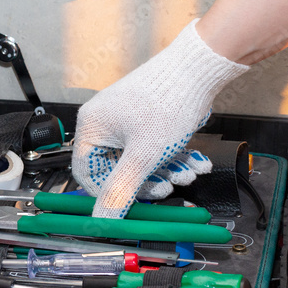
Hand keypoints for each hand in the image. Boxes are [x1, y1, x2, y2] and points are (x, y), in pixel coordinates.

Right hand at [71, 20, 247, 217]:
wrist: (199, 69)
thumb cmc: (168, 99)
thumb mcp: (144, 155)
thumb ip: (122, 190)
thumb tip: (104, 218)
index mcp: (93, 127)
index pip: (88, 173)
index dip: (110, 193)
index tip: (131, 204)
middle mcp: (105, 122)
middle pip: (119, 168)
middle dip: (150, 180)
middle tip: (168, 186)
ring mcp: (127, 120)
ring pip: (142, 160)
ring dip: (167, 170)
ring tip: (188, 171)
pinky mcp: (147, 119)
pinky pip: (154, 148)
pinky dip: (174, 156)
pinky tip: (194, 160)